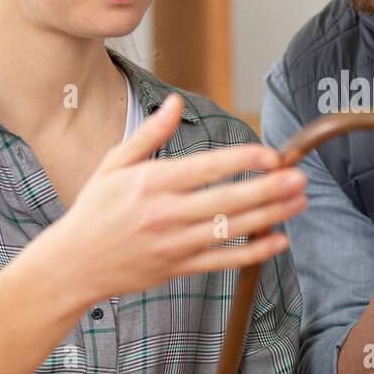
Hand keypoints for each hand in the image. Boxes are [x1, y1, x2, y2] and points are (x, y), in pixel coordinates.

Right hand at [29, 93, 307, 306]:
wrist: (73, 264)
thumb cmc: (94, 210)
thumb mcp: (113, 164)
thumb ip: (149, 134)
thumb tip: (175, 104)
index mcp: (150, 183)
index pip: (206, 168)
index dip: (242, 160)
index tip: (271, 154)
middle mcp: (164, 214)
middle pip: (226, 200)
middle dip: (268, 189)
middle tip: (300, 178)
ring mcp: (173, 244)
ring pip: (231, 229)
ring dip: (270, 215)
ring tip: (299, 201)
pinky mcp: (178, 268)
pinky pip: (223, 260)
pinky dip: (253, 252)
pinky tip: (279, 241)